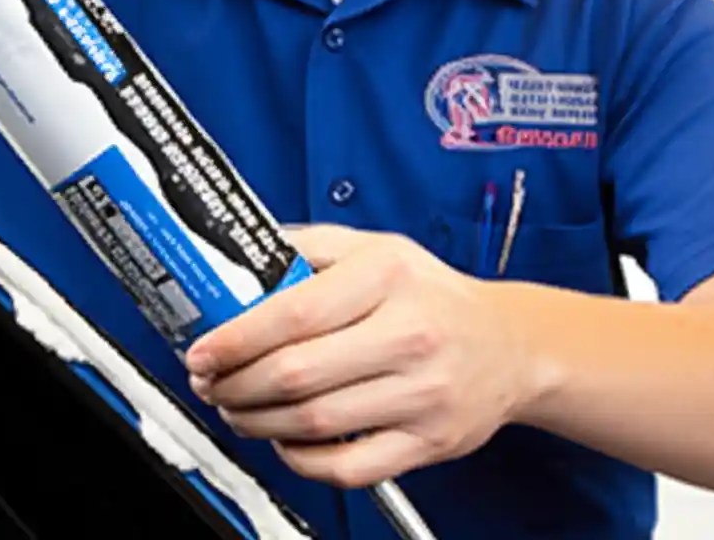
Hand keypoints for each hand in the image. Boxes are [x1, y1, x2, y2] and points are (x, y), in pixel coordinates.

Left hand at [184, 224, 539, 488]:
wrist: (512, 346)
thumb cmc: (432, 296)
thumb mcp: (375, 248)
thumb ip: (307, 247)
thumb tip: (237, 258)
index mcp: (388, 277)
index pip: (293, 313)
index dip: (235, 339)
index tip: (202, 351)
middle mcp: (409, 335)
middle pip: (295, 374)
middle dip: (234, 385)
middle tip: (210, 383)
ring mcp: (422, 394)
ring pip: (312, 423)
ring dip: (256, 421)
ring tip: (236, 408)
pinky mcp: (429, 443)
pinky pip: (346, 467)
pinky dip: (301, 460)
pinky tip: (285, 439)